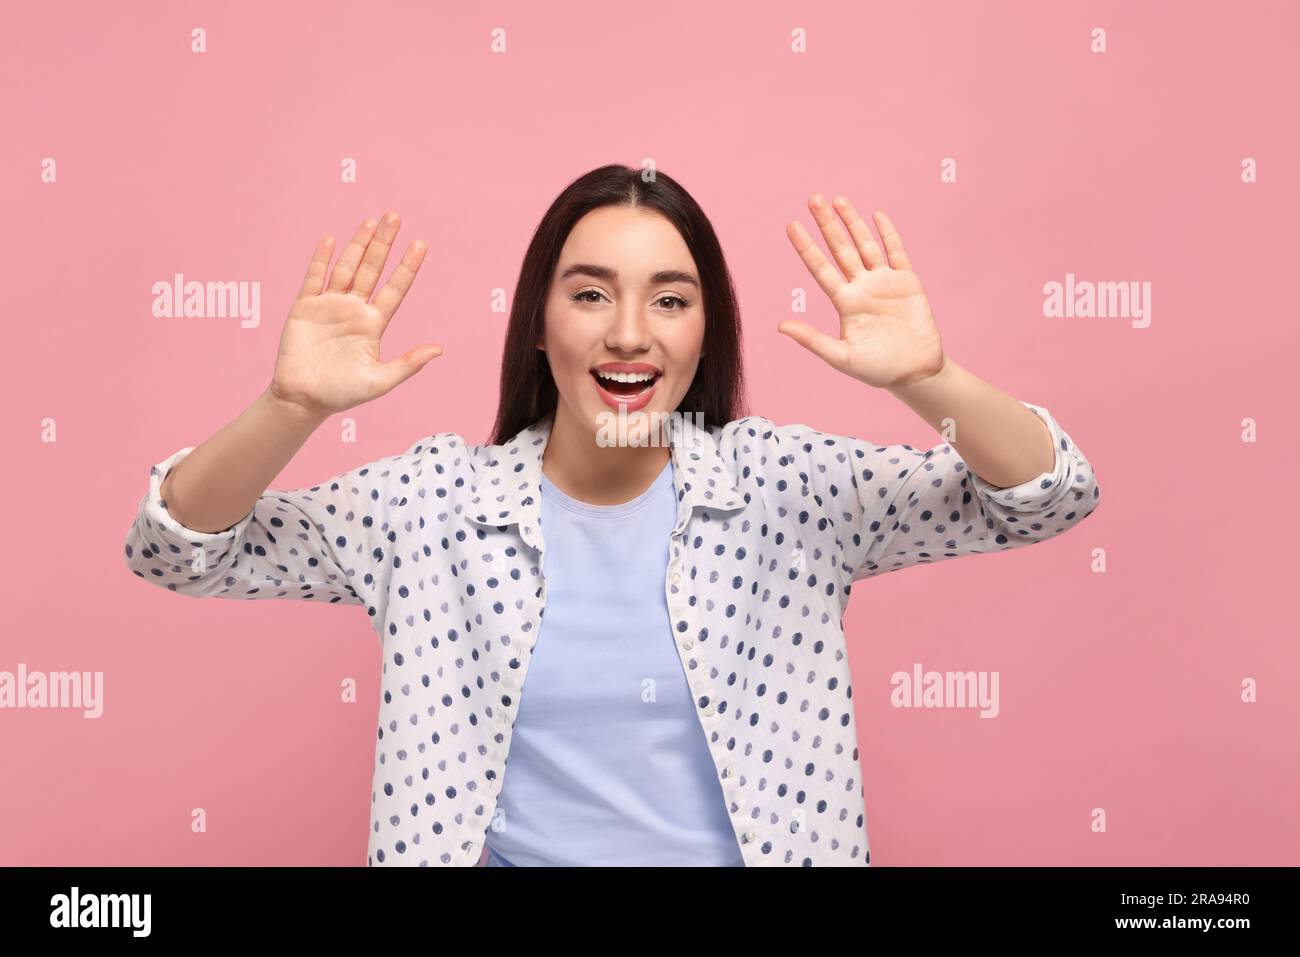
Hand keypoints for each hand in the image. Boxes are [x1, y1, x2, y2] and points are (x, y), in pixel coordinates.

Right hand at [268, 211, 441, 418]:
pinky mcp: (305, 308)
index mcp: (374, 324)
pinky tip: (331, 240)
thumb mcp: (380, 381)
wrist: (304, 399)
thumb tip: (439, 349)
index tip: (420, 244)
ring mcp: (329, 305)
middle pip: (372, 269)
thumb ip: (408, 364)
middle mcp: (354, 309)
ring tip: (371, 221)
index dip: (407, 267)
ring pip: (346, 267)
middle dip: (383, 244)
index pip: (395, 289)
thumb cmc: (343, 393)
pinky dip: (322, 259)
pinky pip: (314, 278)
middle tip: (395, 216)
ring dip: (357, 244)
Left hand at [779, 194, 944, 390]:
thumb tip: (781, 326)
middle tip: (813, 199)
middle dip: (827, 225)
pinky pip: (896, 252)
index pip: (820, 269)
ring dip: (853, 223)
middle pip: (840, 249)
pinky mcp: (907, 282)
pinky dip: (888, 234)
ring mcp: (884, 282)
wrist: (916, 373)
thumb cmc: (877, 369)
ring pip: (865, 245)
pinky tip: (877, 216)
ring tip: (838, 200)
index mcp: (844, 302)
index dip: (807, 247)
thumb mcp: (841, 357)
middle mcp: (861, 287)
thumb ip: (812, 340)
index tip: (792, 226)